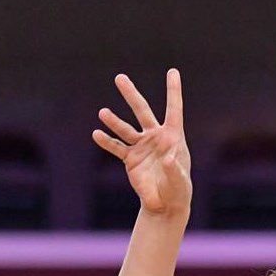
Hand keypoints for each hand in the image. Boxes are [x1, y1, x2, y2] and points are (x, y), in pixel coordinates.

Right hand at [94, 70, 191, 214]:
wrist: (165, 204)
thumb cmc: (178, 189)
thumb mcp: (179, 180)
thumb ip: (174, 169)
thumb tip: (168, 158)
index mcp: (172, 136)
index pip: (173, 109)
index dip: (173, 91)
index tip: (173, 71)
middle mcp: (155, 137)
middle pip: (142, 111)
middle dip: (131, 94)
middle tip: (119, 78)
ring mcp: (141, 146)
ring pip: (125, 129)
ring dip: (114, 121)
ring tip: (103, 112)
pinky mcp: (130, 158)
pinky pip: (116, 147)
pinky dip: (106, 141)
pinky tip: (96, 134)